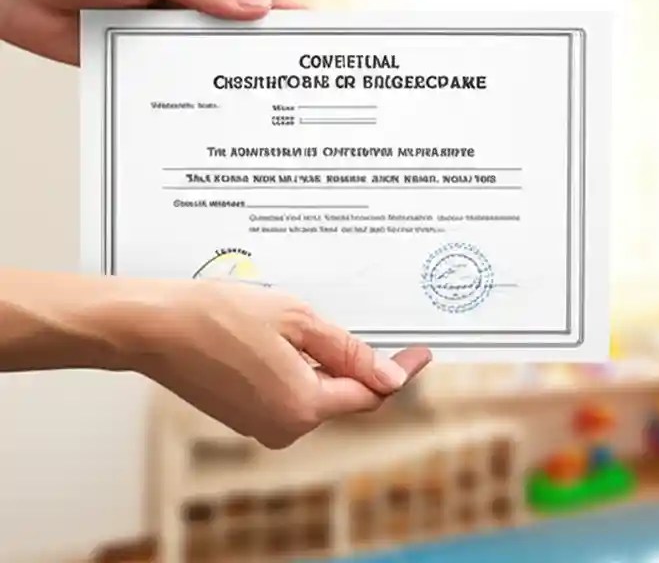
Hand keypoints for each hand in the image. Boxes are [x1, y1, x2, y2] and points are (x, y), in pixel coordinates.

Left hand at [0, 0, 299, 64]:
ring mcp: (164, 30)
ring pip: (209, 54)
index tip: (314, 27)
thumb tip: (255, 5)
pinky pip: (178, 75)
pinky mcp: (143, 57)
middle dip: (264, 46)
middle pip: (236, 26)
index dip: (284, 8)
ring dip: (228, 71)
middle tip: (295, 70)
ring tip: (262, 94)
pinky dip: (194, 89)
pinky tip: (213, 104)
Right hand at [132, 279, 430, 448]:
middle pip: (343, 396)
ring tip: (297, 325)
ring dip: (322, 364)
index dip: (399, 372)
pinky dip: (296, 370)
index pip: (370, 393)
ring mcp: (262, 426)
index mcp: (303, 405)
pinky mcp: (244, 418)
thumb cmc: (218, 316)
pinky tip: (279, 340)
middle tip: (359, 325)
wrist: (153, 327)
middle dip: (355, 363)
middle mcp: (285, 426)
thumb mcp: (298, 321)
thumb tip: (389, 378)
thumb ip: (349, 352)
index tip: (421, 354)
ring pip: (316, 395)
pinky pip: (288, 395)